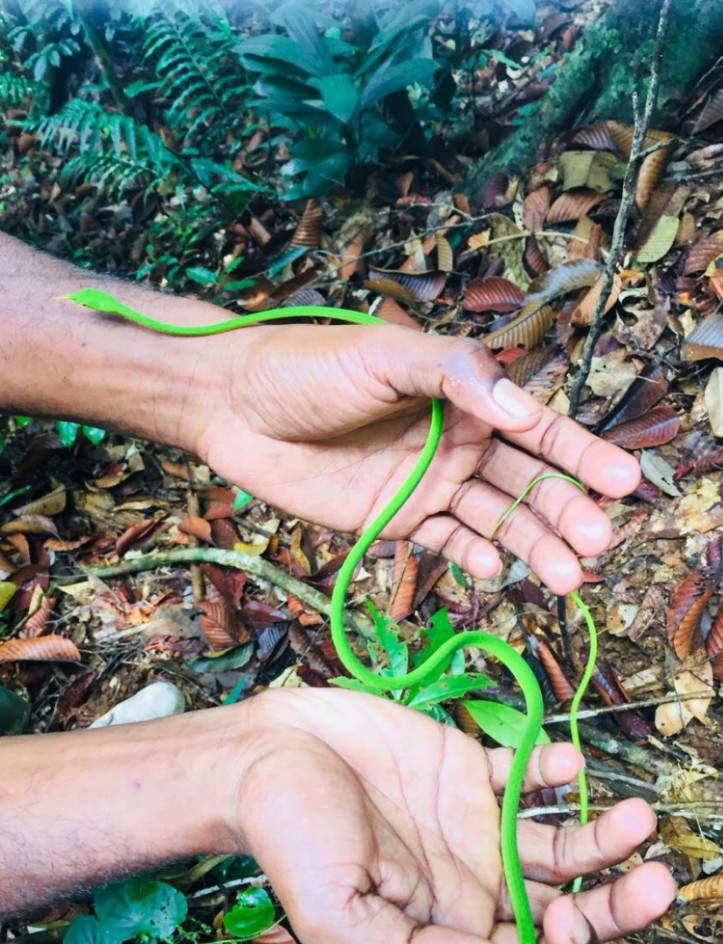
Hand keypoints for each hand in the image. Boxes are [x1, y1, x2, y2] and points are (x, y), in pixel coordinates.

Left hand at [203, 324, 639, 593]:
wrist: (234, 406)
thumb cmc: (308, 365)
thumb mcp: (385, 354)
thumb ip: (454, 374)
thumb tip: (524, 408)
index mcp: (466, 396)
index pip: (538, 429)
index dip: (582, 455)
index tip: (624, 481)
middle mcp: (458, 443)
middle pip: (527, 484)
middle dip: (566, 513)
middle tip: (597, 544)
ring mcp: (429, 484)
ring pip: (496, 521)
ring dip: (533, 547)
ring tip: (566, 578)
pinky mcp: (396, 518)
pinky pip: (446, 543)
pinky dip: (472, 558)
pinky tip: (493, 570)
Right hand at [236, 688, 674, 943]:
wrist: (265, 753)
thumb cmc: (287, 836)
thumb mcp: (335, 914)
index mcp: (447, 927)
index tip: (576, 922)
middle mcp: (473, 880)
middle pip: (563, 903)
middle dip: (615, 901)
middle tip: (657, 879)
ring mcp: (475, 822)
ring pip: (558, 842)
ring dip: (602, 836)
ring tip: (637, 817)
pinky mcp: (468, 767)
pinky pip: (526, 774)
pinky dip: (554, 771)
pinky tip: (569, 766)